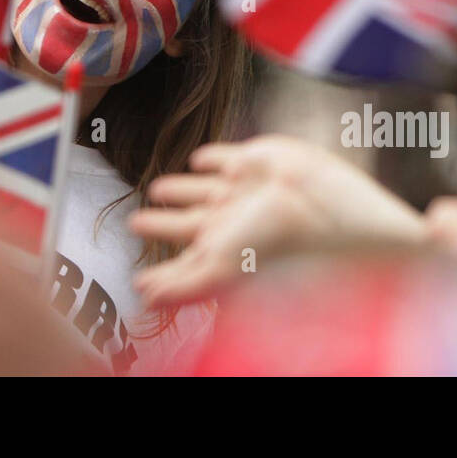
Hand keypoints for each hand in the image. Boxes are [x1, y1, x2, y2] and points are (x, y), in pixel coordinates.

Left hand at [130, 135, 427, 307]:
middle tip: (134, 223)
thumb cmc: (275, 245)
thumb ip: (183, 285)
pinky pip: (224, 158)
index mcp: (221, 249)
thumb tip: (145, 299)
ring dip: (180, 189)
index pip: (182, 260)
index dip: (161, 268)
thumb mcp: (222, 269)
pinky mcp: (254, 160)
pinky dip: (209, 158)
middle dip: (162, 224)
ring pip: (201, 189)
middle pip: (187, 223)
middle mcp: (230, 221)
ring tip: (156, 189)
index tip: (138, 274)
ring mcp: (242, 190)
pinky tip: (198, 158)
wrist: (322, 203)